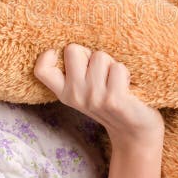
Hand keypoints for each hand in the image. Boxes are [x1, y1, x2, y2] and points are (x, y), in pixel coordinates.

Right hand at [33, 43, 163, 149]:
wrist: (135, 131)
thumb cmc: (111, 101)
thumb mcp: (87, 91)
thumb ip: (76, 72)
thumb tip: (75, 46)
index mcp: (65, 93)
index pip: (42, 70)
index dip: (47, 56)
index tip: (60, 55)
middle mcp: (75, 95)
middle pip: (73, 50)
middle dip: (90, 54)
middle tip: (101, 72)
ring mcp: (93, 98)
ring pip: (99, 56)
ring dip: (112, 64)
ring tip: (116, 81)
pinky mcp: (113, 100)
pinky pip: (118, 67)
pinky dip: (125, 73)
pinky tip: (127, 88)